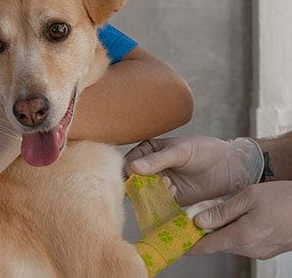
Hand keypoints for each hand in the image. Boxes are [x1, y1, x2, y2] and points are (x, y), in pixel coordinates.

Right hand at [125, 136, 263, 205]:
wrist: (228, 167)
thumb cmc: (204, 151)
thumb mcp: (180, 152)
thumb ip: (157, 160)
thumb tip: (133, 168)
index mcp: (146, 152)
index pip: (128, 164)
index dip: (130, 172)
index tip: (139, 176)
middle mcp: (149, 169)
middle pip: (133, 182)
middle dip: (142, 185)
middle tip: (159, 182)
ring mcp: (158, 185)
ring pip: (144, 194)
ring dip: (153, 193)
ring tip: (170, 186)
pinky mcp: (169, 199)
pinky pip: (157, 204)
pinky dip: (162, 201)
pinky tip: (174, 192)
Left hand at [189, 181, 291, 258]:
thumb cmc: (285, 200)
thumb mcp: (249, 197)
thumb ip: (222, 210)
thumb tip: (198, 222)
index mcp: (242, 236)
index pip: (206, 246)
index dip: (188, 244)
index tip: (174, 240)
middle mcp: (250, 249)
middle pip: (217, 244)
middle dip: (202, 235)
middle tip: (187, 222)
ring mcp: (260, 251)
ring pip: (231, 243)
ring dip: (219, 233)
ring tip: (209, 217)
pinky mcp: (268, 250)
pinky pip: (244, 243)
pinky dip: (234, 233)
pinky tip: (234, 219)